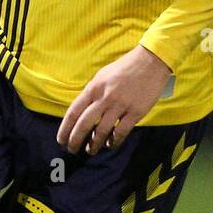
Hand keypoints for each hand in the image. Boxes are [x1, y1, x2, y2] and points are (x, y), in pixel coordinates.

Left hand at [56, 45, 171, 154]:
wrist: (151, 61)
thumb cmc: (125, 67)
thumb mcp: (102, 75)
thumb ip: (92, 92)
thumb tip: (83, 110)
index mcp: (94, 88)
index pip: (74, 111)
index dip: (65, 128)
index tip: (61, 139)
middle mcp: (104, 97)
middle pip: (84, 124)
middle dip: (75, 140)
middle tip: (72, 149)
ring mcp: (120, 105)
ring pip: (102, 131)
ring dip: (94, 144)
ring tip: (91, 150)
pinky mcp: (135, 112)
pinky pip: (121, 131)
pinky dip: (114, 141)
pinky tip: (110, 144)